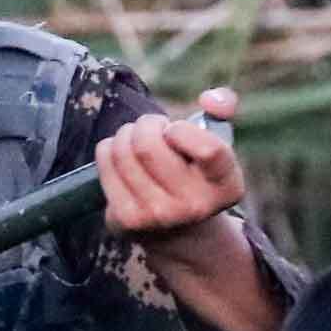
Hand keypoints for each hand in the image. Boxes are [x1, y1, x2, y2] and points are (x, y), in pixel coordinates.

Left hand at [97, 86, 250, 244]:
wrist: (178, 232)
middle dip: (146, 124)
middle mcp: (193, 206)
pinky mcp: (126, 219)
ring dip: (126, 134)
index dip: (182, 130)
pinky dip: (109, 149)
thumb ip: (223, 109)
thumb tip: (210, 98)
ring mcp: (157, 215)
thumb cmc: (196, 174)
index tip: (176, 132)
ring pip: (122, 150)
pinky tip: (123, 160)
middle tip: (153, 130)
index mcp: (225, 185)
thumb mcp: (219, 145)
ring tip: (138, 143)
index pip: (208, 149)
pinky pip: (105, 160)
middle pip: (147, 145)